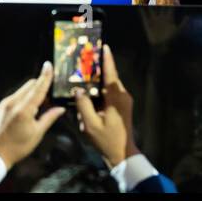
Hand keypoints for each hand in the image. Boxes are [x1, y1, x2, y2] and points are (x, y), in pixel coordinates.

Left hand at [0, 62, 65, 168]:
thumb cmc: (17, 146)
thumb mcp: (37, 133)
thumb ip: (49, 118)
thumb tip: (60, 108)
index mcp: (24, 109)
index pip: (38, 88)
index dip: (45, 76)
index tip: (49, 65)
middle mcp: (14, 102)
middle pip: (30, 85)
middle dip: (40, 87)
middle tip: (48, 99)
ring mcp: (6, 102)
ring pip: (23, 90)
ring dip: (32, 93)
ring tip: (37, 109)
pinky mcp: (2, 105)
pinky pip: (17, 96)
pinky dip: (25, 98)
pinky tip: (27, 111)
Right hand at [73, 44, 135, 168]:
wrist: (122, 154)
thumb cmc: (107, 139)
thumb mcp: (90, 124)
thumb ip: (83, 105)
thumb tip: (77, 90)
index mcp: (116, 98)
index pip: (111, 74)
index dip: (107, 60)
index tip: (104, 46)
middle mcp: (123, 96)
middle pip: (109, 78)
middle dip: (98, 69)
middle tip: (85, 61)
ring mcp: (124, 101)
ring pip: (109, 86)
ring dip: (98, 82)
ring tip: (83, 76)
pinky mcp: (122, 106)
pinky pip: (110, 94)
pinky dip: (100, 91)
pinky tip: (89, 94)